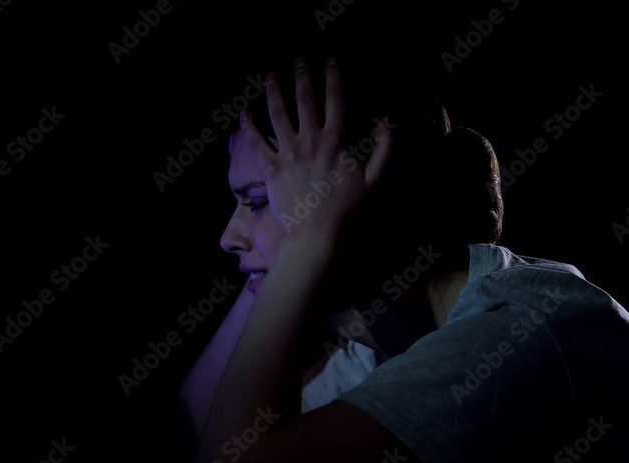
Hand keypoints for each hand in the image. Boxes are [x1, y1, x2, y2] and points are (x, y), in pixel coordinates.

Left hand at [237, 56, 392, 240]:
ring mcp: (288, 154)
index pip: (335, 100)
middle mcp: (310, 141)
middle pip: (305, 100)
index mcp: (336, 141)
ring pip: (278, 115)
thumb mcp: (376, 181)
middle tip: (298, 59)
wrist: (318, 236)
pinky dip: (248, 128)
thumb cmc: (349, 212)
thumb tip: (385, 123)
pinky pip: (257, 144)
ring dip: (274, 92)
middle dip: (302, 75)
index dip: (333, 77)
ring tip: (271, 75)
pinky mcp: (271, 170)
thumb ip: (383, 149)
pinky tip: (243, 114)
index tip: (330, 59)